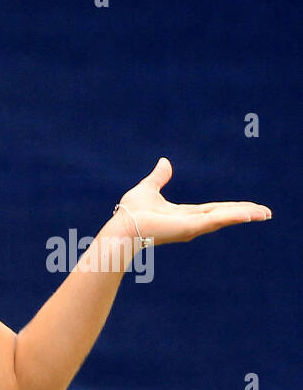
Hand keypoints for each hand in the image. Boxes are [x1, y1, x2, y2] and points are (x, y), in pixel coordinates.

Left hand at [116, 157, 270, 246]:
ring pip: (224, 218)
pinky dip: (234, 217)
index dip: (231, 208)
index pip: (212, 210)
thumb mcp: (148, 189)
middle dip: (245, 213)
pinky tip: (250, 214)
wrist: (122, 226)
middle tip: (265, 213)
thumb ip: (159, 177)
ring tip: (265, 214)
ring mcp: (192, 226)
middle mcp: (191, 222)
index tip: (248, 207)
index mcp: (183, 214)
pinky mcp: (191, 228)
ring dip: (245, 215)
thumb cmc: (130, 213)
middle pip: (223, 215)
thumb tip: (164, 162)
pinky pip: (217, 220)